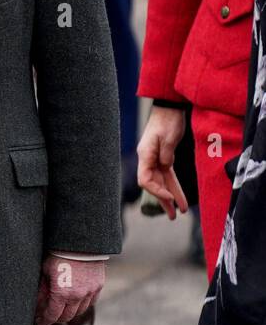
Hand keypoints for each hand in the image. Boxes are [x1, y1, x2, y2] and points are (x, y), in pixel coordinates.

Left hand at [34, 255, 105, 324]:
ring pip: (80, 310)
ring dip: (70, 312)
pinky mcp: (98, 286)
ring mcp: (90, 292)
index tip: (40, 322)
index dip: (45, 320)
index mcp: (62, 293)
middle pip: (67, 316)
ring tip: (61, 309)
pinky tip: (75, 301)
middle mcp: (77, 296)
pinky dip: (82, 304)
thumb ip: (42, 288)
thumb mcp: (45, 271)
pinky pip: (90, 302)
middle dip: (56, 318)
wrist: (80, 242)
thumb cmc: (58, 254)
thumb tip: (37, 302)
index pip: (53, 315)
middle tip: (48, 316)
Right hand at [136, 103, 188, 218]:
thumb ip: (166, 154)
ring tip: (179, 212)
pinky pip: (168, 176)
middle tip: (173, 215)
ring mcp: (155, 159)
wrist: (170, 109)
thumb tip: (165, 166)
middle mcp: (147, 159)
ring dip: (169, 196)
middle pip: (153, 184)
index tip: (170, 198)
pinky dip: (174, 187)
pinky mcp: (164, 158)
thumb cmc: (167, 121)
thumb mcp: (168, 138)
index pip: (145, 179)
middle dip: (163, 200)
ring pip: (161, 182)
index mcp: (145, 154)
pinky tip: (180, 198)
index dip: (157, 191)